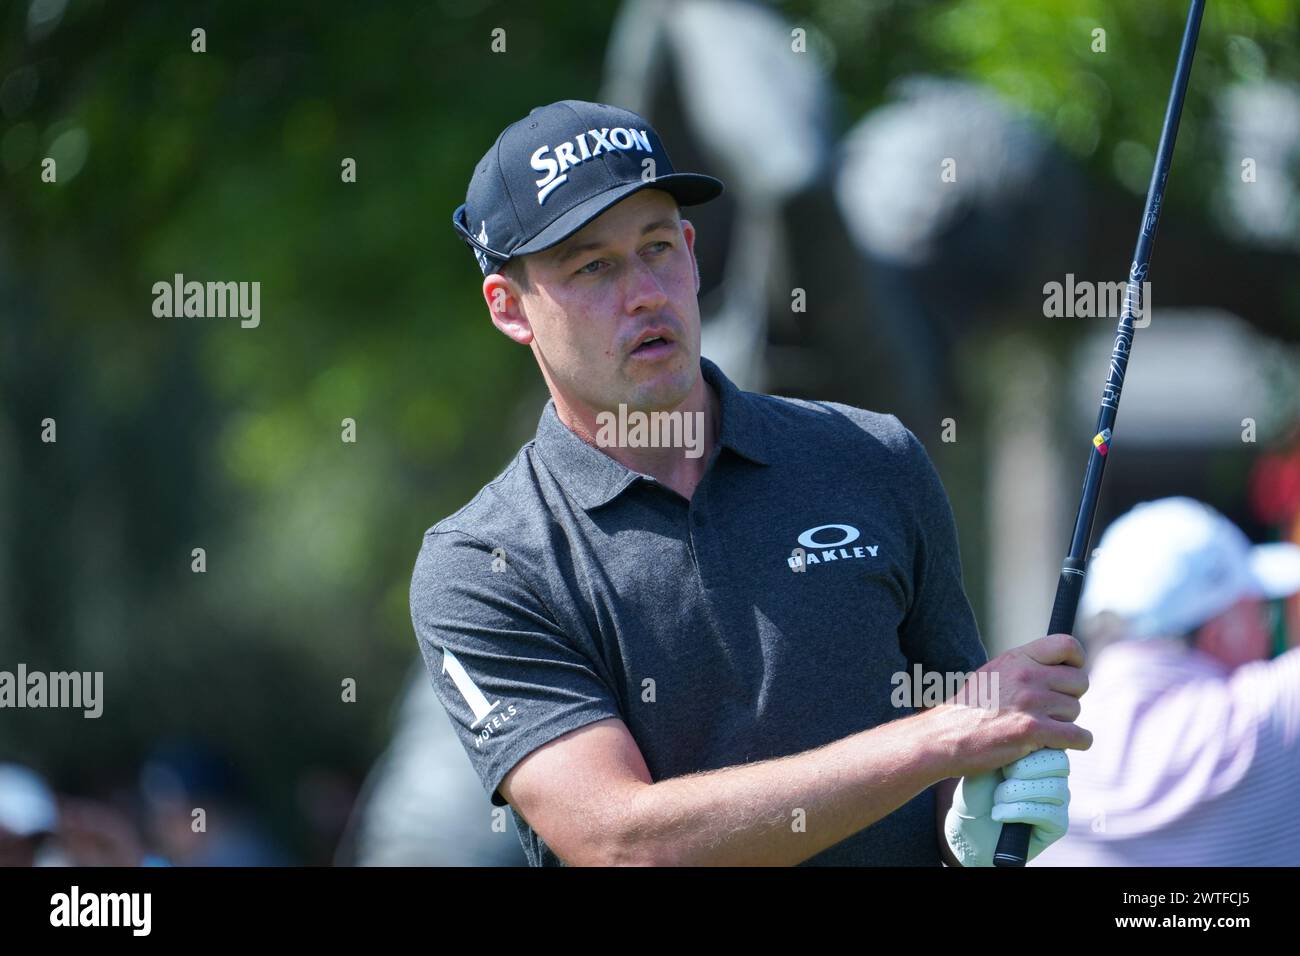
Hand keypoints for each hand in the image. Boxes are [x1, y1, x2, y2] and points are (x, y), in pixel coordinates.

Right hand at [935, 633, 1091, 777]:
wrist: (944, 736)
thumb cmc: (968, 709)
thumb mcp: (993, 673)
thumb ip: (1024, 667)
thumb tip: (1058, 669)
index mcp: (1017, 658)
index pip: (1067, 645)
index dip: (1076, 661)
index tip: (1070, 675)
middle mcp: (1026, 675)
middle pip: (1079, 682)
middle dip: (1070, 697)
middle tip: (1052, 710)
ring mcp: (1030, 702)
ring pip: (1076, 711)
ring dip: (1065, 722)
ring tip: (1041, 728)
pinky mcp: (1033, 731)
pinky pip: (1079, 736)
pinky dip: (1076, 742)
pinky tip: (1060, 745)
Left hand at [943, 749, 1069, 866]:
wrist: (967, 824)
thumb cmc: (978, 788)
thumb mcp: (990, 759)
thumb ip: (1015, 744)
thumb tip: (1034, 737)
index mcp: (1042, 754)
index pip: (1055, 739)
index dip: (1030, 746)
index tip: (1005, 757)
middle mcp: (1055, 776)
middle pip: (1059, 762)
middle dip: (1024, 768)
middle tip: (1003, 775)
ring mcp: (1059, 800)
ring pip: (1054, 787)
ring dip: (1016, 792)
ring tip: (997, 798)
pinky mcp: (1058, 824)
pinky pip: (1048, 812)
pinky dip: (1017, 811)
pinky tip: (999, 813)